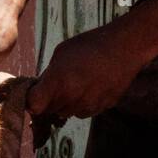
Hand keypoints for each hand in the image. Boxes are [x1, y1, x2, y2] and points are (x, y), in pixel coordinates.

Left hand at [26, 17, 150, 120]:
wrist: (125, 47)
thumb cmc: (90, 45)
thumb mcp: (61, 53)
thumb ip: (49, 74)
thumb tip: (42, 89)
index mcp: (58, 84)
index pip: (34, 106)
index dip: (32, 100)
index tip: (36, 93)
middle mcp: (72, 99)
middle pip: (50, 111)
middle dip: (50, 100)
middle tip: (59, 83)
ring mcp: (89, 106)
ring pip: (68, 112)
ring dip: (68, 102)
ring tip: (78, 82)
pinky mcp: (103, 107)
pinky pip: (86, 111)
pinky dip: (84, 103)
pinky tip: (92, 85)